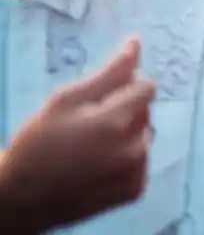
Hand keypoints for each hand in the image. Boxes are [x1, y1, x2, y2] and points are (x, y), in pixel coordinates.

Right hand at [0, 39, 153, 232]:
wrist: (21, 198)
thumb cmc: (38, 143)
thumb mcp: (66, 100)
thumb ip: (109, 72)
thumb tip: (136, 43)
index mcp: (116, 122)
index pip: (146, 87)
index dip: (125, 86)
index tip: (102, 96)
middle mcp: (134, 148)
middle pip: (145, 111)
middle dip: (124, 110)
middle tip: (88, 123)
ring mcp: (136, 172)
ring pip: (144, 135)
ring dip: (127, 134)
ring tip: (91, 145)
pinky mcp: (134, 190)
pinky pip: (141, 161)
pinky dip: (126, 159)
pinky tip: (98, 164)